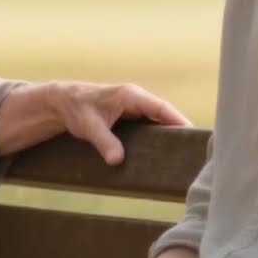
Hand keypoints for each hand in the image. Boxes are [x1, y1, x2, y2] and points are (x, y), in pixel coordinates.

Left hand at [50, 83, 190, 165]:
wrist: (63, 102)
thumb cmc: (76, 109)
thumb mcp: (89, 126)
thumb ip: (104, 142)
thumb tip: (117, 161)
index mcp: (131, 96)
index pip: (162, 108)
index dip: (178, 120)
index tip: (192, 134)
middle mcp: (137, 99)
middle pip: (165, 115)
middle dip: (180, 129)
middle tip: (195, 149)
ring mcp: (135, 107)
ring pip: (159, 120)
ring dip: (171, 133)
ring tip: (185, 152)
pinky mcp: (131, 116)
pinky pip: (150, 124)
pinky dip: (159, 135)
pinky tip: (166, 150)